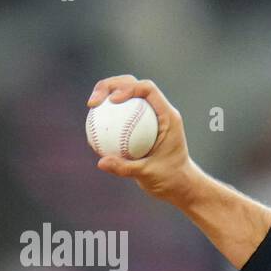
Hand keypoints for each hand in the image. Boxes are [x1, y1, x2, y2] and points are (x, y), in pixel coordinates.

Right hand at [86, 75, 196, 204]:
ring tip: (91, 105)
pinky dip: (107, 115)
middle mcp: (159, 111)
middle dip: (111, 85)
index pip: (148, 90)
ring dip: (106, 95)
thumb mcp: (149, 176)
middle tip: (94, 102)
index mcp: (168, 116)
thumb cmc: (170, 180)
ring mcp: (149, 116)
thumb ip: (126, 168)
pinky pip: (122, 114)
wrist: (179, 185)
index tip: (112, 101)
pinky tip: (92, 125)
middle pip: (133, 84)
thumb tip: (101, 162)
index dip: (128, 88)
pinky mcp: (140, 124)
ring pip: (125, 96)